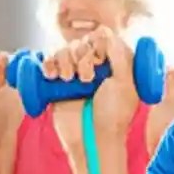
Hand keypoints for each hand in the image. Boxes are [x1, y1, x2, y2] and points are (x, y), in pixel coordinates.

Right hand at [43, 26, 138, 144]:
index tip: (100, 61)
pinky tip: (53, 77)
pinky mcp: (56, 85)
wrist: (92, 140)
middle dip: (81, 56)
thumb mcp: (125, 83)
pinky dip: (48, 65)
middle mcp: (94, 67)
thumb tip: (106, 32)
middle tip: (87, 79)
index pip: (101, 36)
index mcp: (113, 64)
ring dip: (64, 61)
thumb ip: (119, 54)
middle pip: (80, 42)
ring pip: (62, 50)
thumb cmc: (114, 116)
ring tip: (69, 81)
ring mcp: (74, 75)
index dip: (97, 44)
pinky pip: (47, 63)